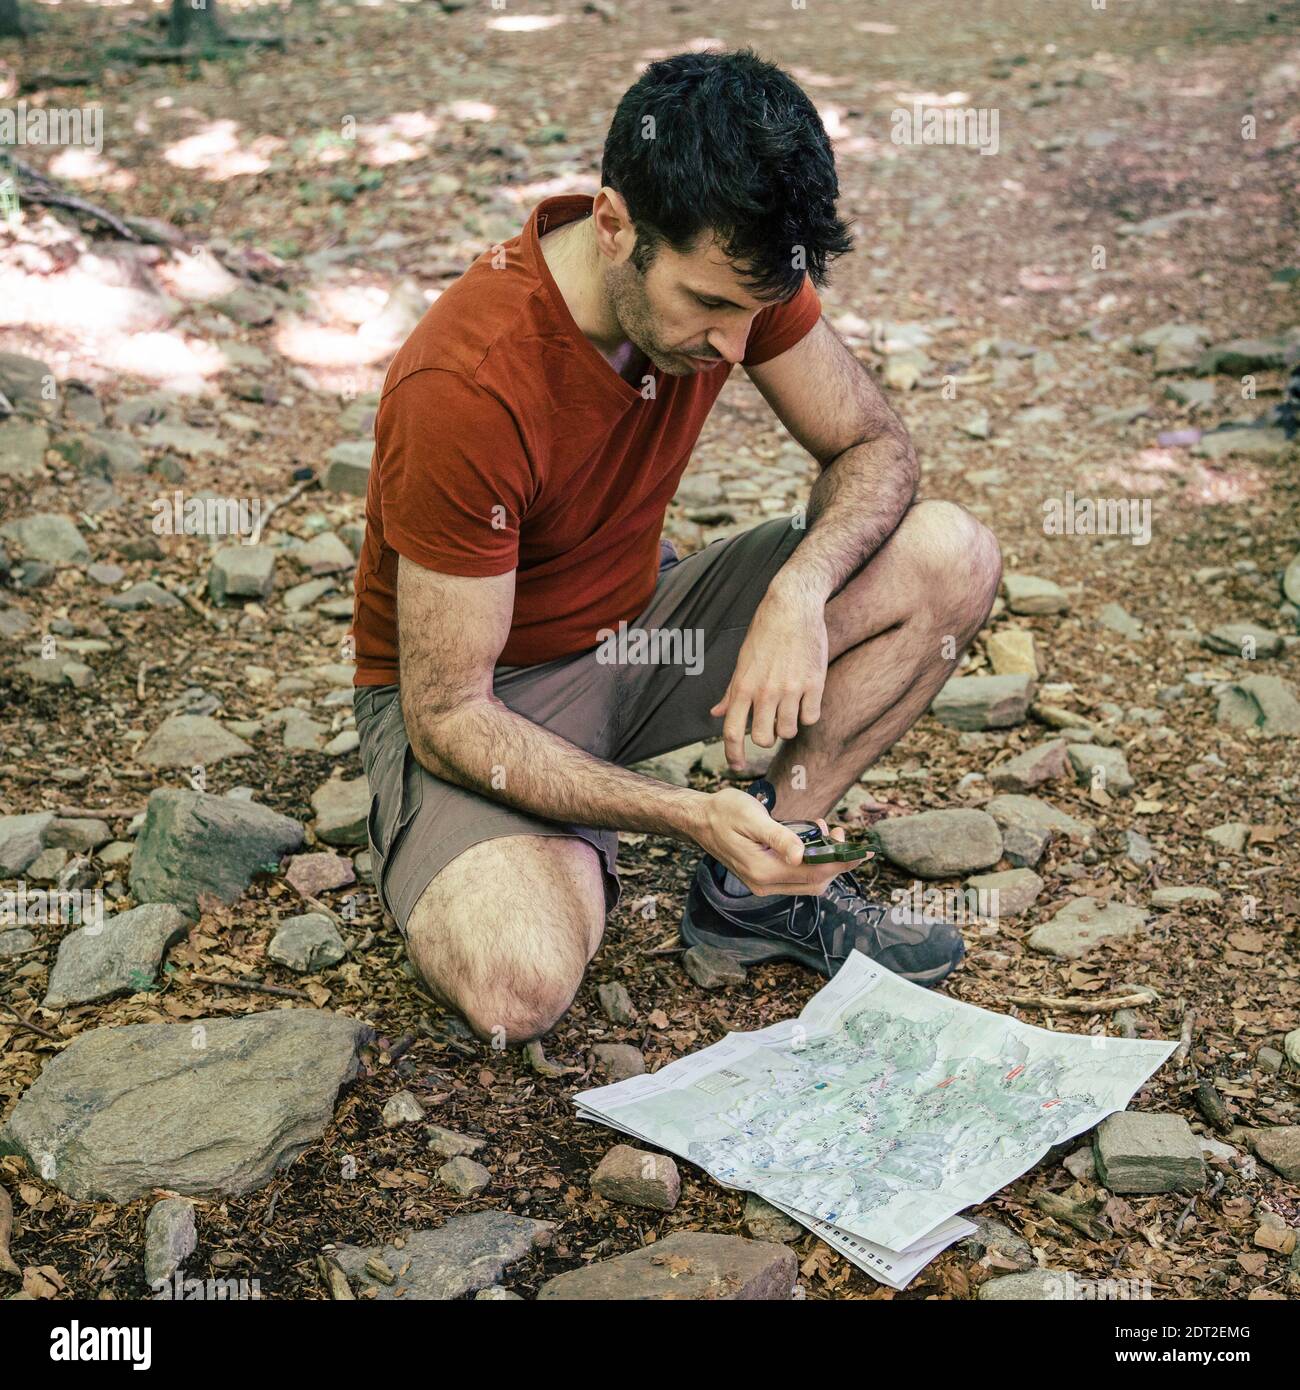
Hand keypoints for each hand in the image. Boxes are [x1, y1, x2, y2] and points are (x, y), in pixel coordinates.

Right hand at [691, 786, 870, 895]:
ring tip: (824, 831)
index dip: (841, 862)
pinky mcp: (762, 877)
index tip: (862, 852)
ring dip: (823, 860)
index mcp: (762, 870)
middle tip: (841, 834)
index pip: (814, 872)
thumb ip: (779, 837)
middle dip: (835, 862)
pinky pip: (795, 876)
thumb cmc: (723, 812)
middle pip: (815, 882)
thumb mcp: (753, 818)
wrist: (699, 819)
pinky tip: (809, 838)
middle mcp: (763, 884)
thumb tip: (803, 854)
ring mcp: (762, 883)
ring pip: (807, 882)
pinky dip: (809, 861)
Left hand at [710, 585, 827, 769]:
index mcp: (743, 687)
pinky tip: (805, 701)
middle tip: (769, 725)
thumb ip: (731, 693)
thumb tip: (716, 714)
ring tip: (789, 707)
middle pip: (762, 739)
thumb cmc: (764, 634)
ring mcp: (791, 689)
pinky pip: (811, 717)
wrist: (792, 608)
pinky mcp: (814, 684)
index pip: (732, 732)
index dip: (733, 755)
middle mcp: (765, 691)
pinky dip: (808, 715)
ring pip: (789, 731)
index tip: (736, 766)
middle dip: (765, 738)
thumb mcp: (742, 662)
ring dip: (788, 726)